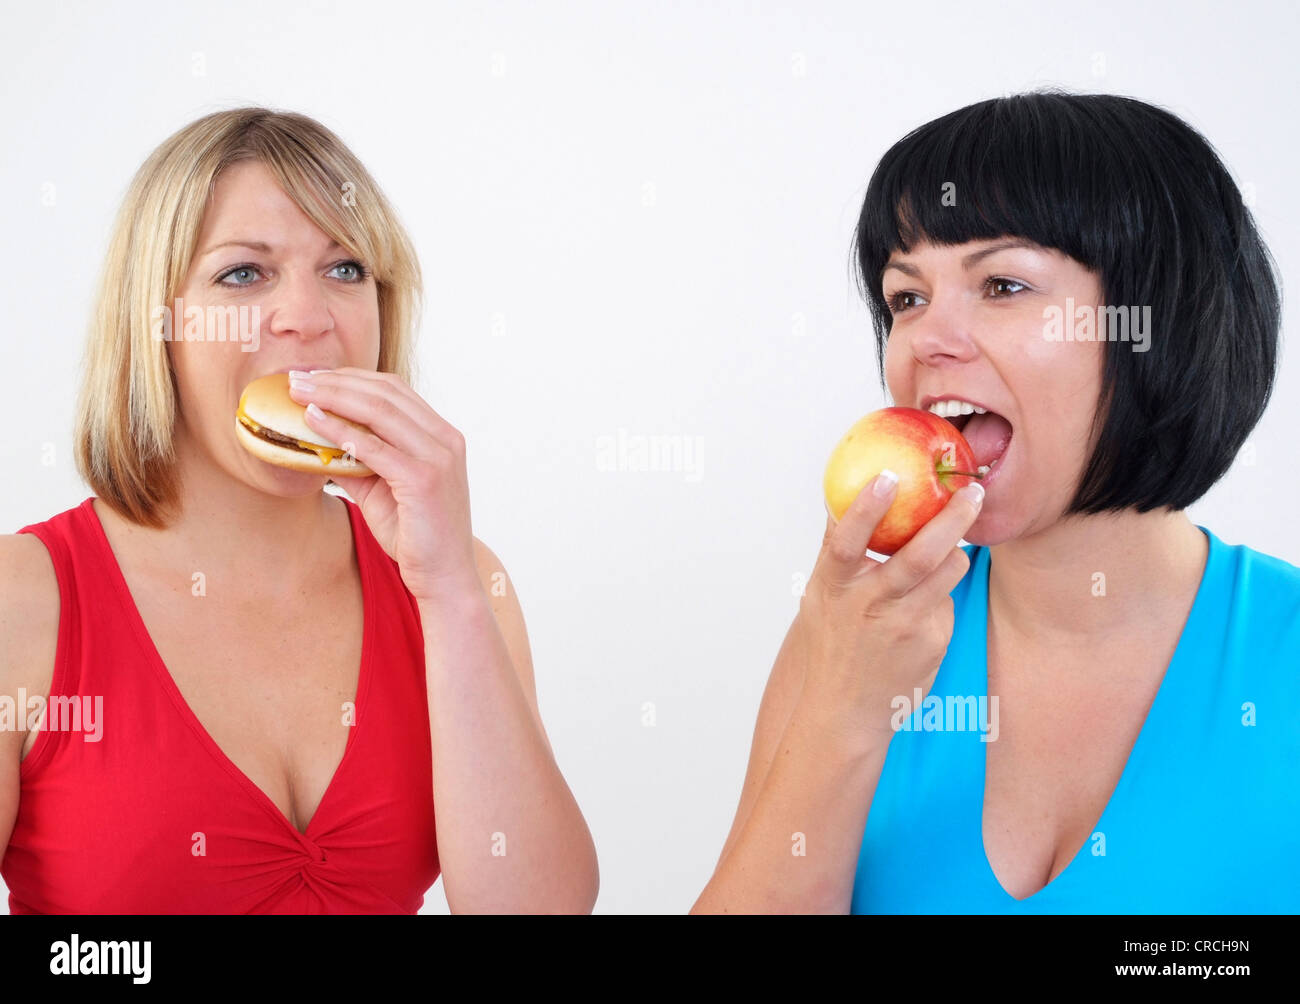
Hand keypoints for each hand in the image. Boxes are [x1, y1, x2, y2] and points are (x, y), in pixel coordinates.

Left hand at [288, 367, 477, 601]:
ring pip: (380, 411)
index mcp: (441, 436)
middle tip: (296, 378)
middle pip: (386, 392)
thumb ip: (357, 462)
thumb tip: (318, 441)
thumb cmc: (416, 536)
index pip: (395, 390)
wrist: (444, 577)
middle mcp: (445, 440)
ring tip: (298, 392)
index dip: (352, 378)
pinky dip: (340, 430)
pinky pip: (374, 447)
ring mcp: (439, 457)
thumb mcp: (382, 490)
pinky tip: (313, 421)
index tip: (314, 377)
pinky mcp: (424, 479)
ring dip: (334, 397)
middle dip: (337, 381)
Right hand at [794, 473, 983, 750]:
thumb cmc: (832, 644)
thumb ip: (836, 551)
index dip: (866, 509)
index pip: (846, 543)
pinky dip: (941, 592)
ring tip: (955, 537)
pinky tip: (926, 604)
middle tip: (974, 491)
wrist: (845, 712)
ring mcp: (904, 628)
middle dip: (951, 519)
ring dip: (955, 550)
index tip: (888, 476)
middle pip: (917, 557)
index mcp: (834, 590)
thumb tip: (841, 496)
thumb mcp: (820, 597)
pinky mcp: (933, 643)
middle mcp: (869, 608)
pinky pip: (947, 601)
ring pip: (947, 574)